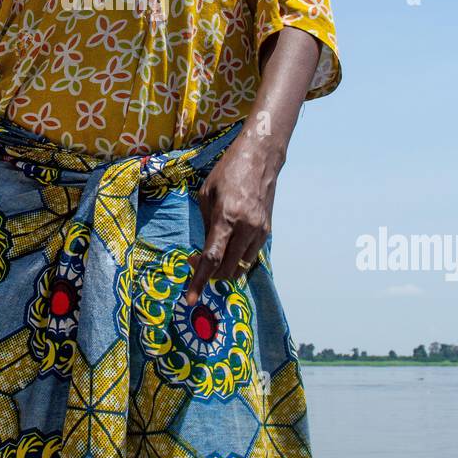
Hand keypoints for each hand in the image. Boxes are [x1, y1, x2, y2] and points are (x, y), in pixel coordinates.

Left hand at [185, 131, 282, 304]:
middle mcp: (246, 228)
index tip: (191, 299)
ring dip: (223, 269)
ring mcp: (259, 231)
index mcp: (226, 218)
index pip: (211, 258)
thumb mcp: (206, 195)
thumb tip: (204, 250)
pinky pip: (249, 256)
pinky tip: (227, 249)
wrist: (260, 159)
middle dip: (209, 275)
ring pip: (240, 267)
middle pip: (226, 269)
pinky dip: (236, 260)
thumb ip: (206, 225)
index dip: (199, 281)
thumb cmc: (227, 172)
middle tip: (195, 263)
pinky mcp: (267, 231)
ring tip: (211, 256)